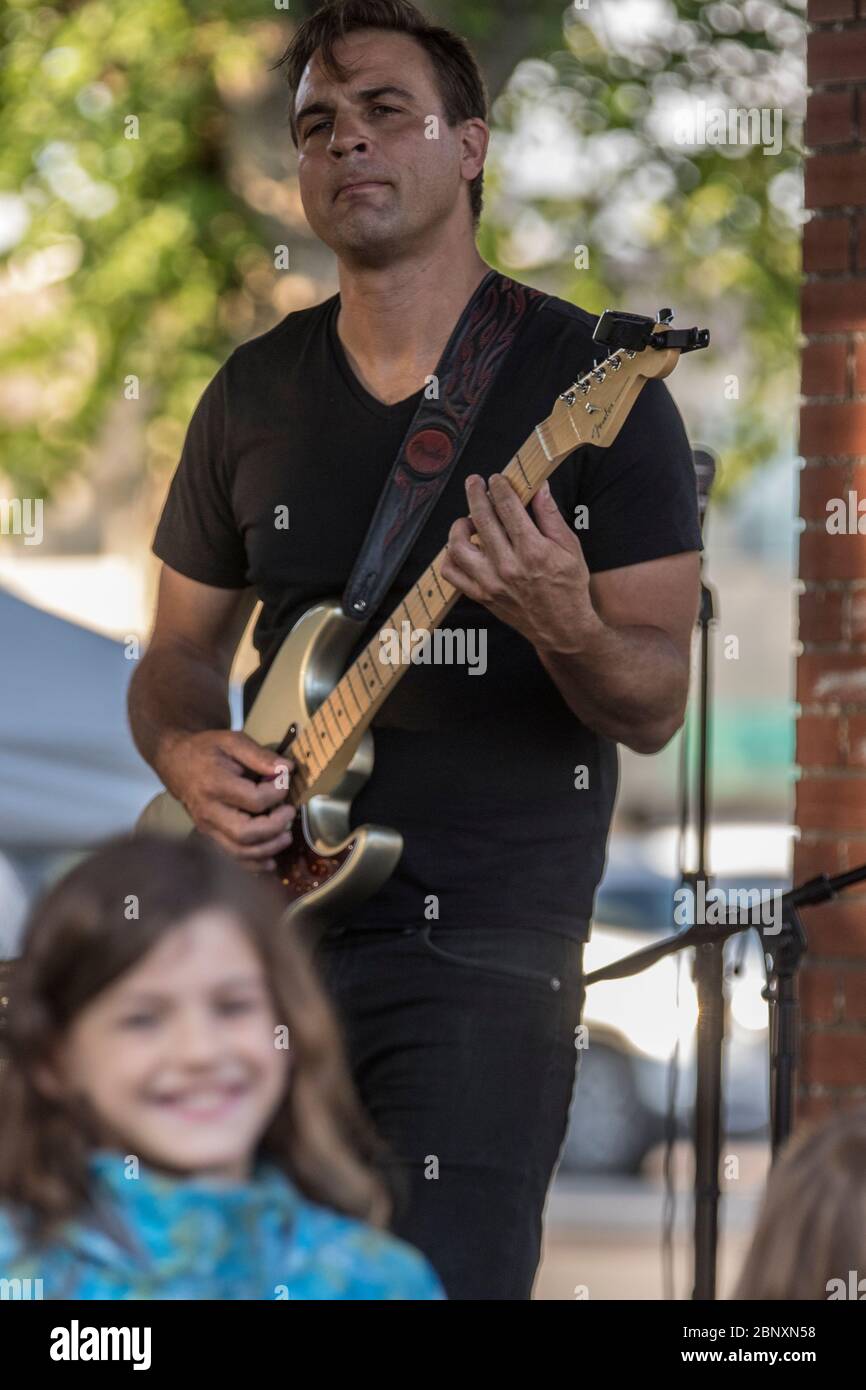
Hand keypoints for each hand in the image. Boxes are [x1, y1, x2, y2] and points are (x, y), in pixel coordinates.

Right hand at [159, 729, 295, 871]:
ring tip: (286, 837)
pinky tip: (270, 861)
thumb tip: (287, 769)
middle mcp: (209, 811)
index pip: (253, 800)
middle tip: (289, 813)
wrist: (175, 762)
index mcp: (215, 784)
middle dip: (274, 827)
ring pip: (238, 851)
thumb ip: (259, 754)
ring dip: (268, 849)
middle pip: (244, 833)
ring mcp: (207, 827)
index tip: (285, 781)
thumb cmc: (206, 750)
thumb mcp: (231, 741)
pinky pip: (231, 858)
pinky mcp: (209, 835)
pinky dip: (253, 864)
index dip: (277, 793)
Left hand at [439, 474, 600, 655]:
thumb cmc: (569, 587)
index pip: (507, 507)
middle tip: (474, 482)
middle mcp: (508, 566)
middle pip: (481, 519)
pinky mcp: (481, 595)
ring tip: (467, 520)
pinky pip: (452, 573)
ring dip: (459, 527)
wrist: (563, 628)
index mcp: (533, 550)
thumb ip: (551, 516)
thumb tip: (539, 487)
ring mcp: (491, 582)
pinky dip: (450, 556)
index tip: (495, 478)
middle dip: (475, 494)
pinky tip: (460, 548)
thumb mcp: (570, 548)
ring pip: (458, 546)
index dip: (498, 487)